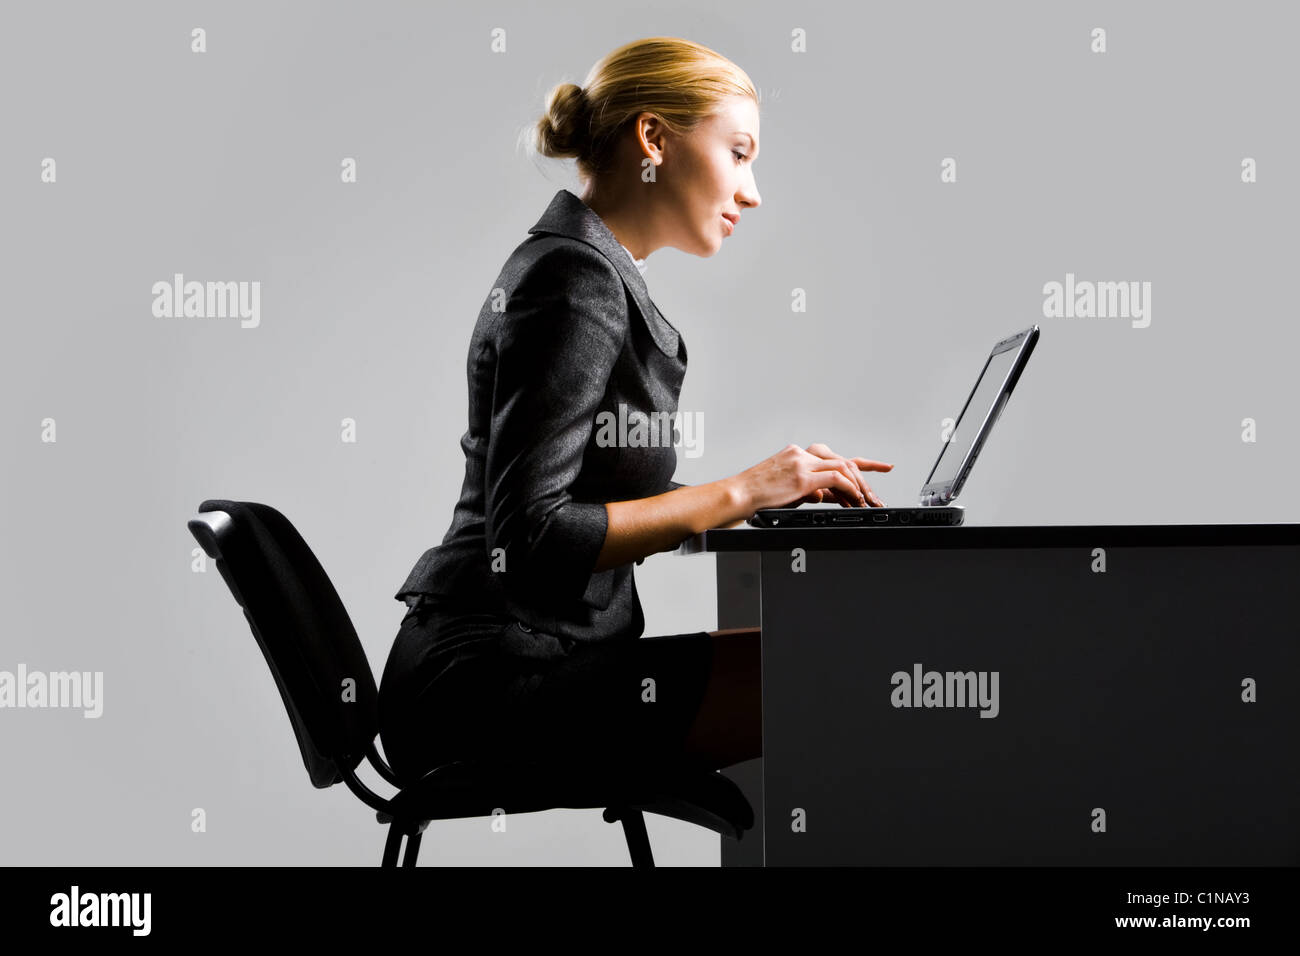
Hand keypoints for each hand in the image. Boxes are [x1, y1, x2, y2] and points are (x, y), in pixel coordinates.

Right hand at [730, 443, 893, 514]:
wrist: (736, 496)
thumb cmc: (756, 497)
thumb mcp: (787, 491)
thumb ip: (810, 491)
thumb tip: (826, 496)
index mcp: (797, 455)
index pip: (835, 457)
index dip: (862, 463)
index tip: (882, 466)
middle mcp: (801, 454)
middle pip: (843, 461)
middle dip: (864, 479)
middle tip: (875, 497)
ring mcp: (802, 463)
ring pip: (842, 467)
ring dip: (858, 486)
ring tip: (867, 501)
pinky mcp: (801, 476)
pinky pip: (834, 479)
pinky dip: (849, 488)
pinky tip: (855, 499)